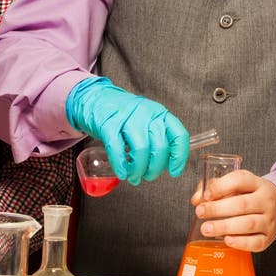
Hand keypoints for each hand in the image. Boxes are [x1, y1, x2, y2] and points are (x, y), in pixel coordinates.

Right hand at [66, 76, 188, 184]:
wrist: (96, 98)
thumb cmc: (124, 115)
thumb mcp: (147, 119)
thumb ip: (158, 137)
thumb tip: (168, 164)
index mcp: (160, 113)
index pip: (179, 135)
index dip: (179, 157)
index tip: (174, 172)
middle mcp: (147, 113)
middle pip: (160, 147)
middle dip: (155, 168)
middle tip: (148, 176)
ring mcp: (127, 118)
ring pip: (141, 150)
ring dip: (138, 170)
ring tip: (134, 177)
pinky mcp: (108, 124)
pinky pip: (118, 150)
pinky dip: (121, 166)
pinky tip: (122, 173)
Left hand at [191, 171, 275, 251]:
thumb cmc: (250, 196)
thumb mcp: (238, 185)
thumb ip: (214, 187)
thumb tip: (197, 199)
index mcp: (257, 183)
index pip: (240, 180)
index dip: (221, 187)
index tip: (206, 195)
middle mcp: (266, 201)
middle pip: (242, 204)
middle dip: (217, 209)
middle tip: (200, 212)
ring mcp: (269, 220)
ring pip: (248, 224)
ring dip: (224, 227)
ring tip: (206, 228)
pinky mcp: (268, 238)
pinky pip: (255, 242)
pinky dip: (240, 242)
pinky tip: (226, 240)